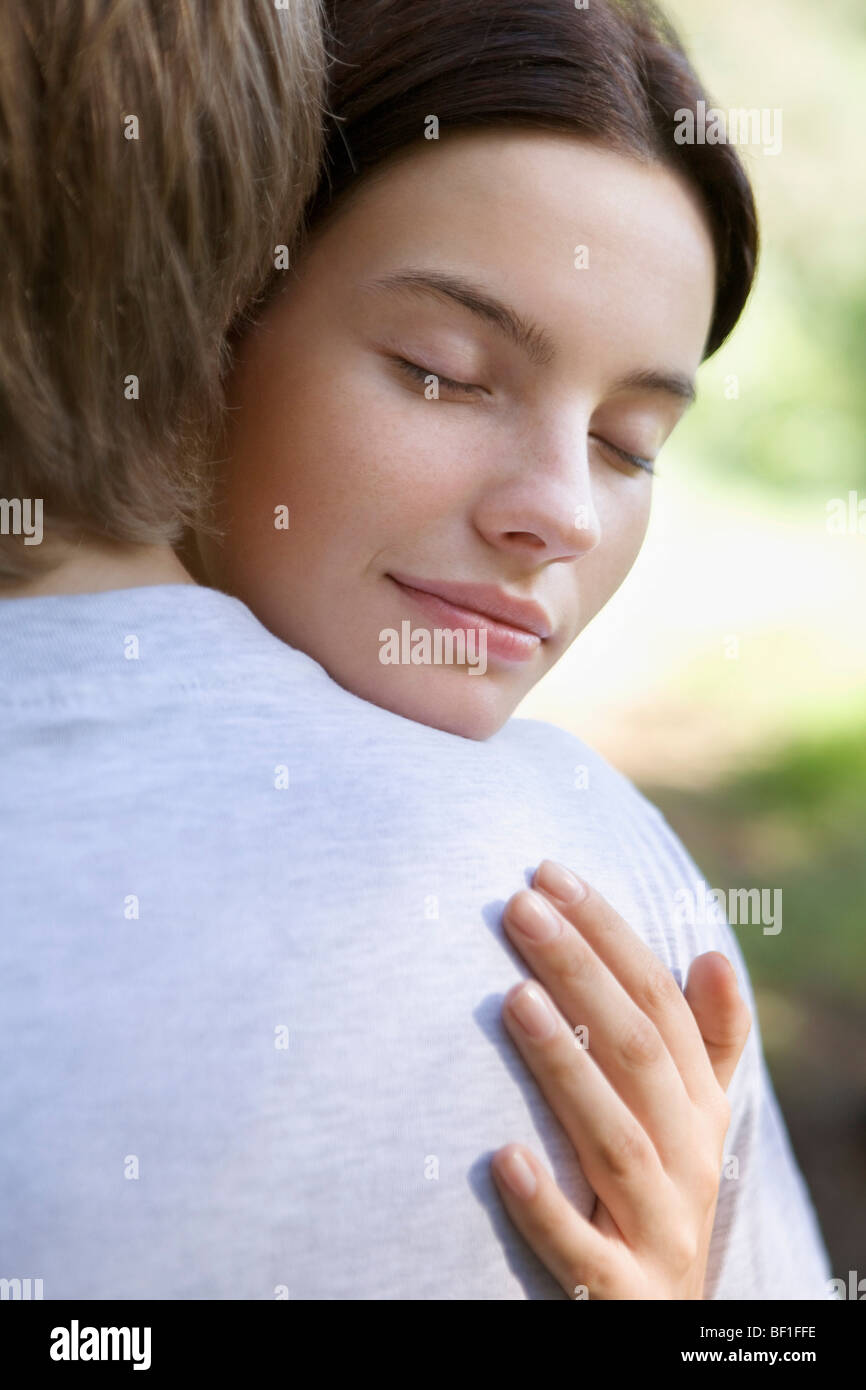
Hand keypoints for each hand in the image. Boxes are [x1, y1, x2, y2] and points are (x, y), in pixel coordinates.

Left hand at [490, 859, 750, 1298]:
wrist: (661, 1325)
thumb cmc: (661, 1194)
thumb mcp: (694, 1119)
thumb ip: (706, 1042)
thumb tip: (711, 953)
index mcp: (699, 1108)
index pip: (659, 1003)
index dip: (609, 935)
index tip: (548, 873)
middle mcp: (688, 1159)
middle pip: (637, 1054)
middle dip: (580, 974)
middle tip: (519, 909)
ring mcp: (656, 1228)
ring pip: (615, 1140)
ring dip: (566, 1068)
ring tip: (513, 1000)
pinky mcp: (618, 1291)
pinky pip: (582, 1251)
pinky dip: (546, 1206)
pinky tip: (500, 1158)